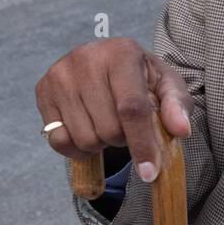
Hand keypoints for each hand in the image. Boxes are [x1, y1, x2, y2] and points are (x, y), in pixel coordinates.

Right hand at [35, 36, 192, 182]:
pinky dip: (77, 148)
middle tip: (128, 127)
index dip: (142, 143)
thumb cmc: (142, 79)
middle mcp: (86, 58)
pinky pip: (59, 141)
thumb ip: (177, 106)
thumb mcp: (167, 86)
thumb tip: (181, 130)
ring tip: (109, 124)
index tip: (150, 172)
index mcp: (122, 52)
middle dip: (124, 140)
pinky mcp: (42, 90)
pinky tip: (88, 130)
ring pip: (84, 139)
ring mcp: (60, 74)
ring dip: (102, 144)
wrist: (107, 63)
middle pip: (109, 129)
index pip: (131, 108)